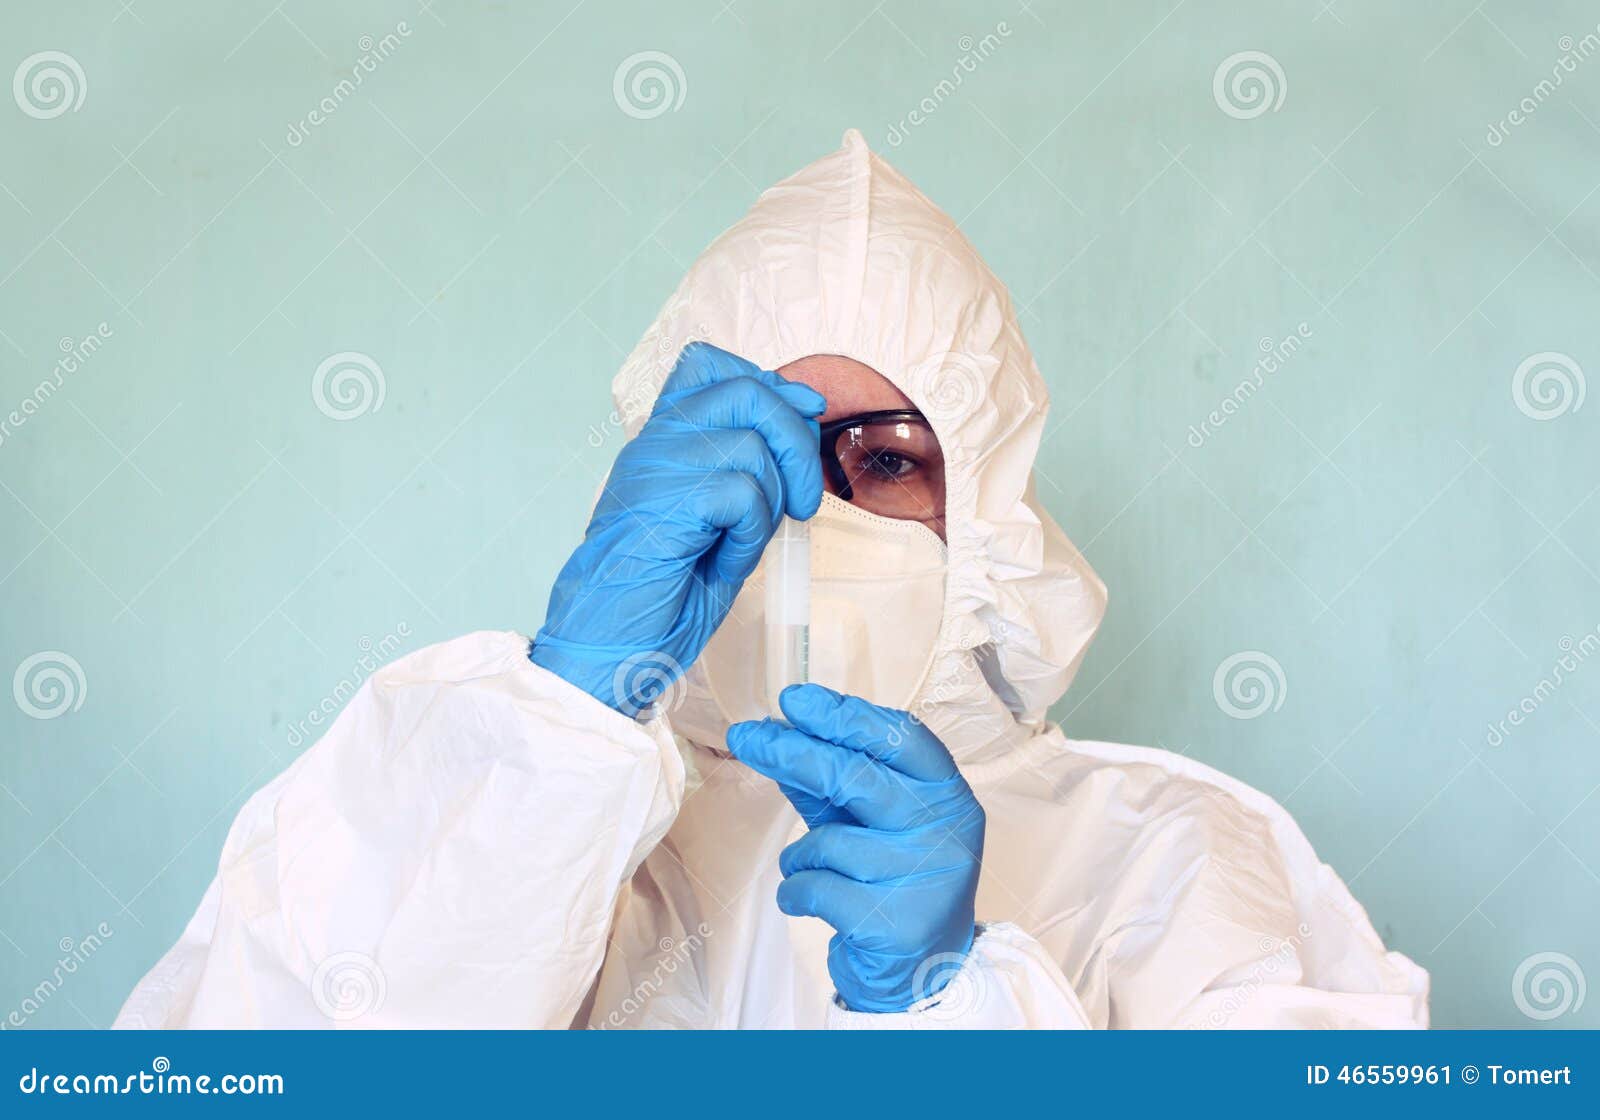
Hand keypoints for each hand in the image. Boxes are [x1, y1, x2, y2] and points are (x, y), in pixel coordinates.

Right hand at [532, 343, 824, 713]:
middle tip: (800, 501)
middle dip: (795, 441)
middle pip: (746, 390)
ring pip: (752, 444)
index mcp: (660, 441)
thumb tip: (802, 413)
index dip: (769, 382)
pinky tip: (724, 559)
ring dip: (770, 502)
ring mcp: (656, 470)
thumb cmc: (659, 593)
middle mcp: (654, 444)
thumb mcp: (718, 519)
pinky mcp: (665, 504)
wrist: (607, 645)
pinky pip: (743, 493)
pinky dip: (751, 534)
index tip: (801, 416)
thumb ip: (751, 468)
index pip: (709, 364)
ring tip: (742, 542)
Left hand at [728, 683, 983, 1012]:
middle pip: (858, 776)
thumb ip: (832, 783)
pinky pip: (815, 888)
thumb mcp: (867, 822)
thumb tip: (777, 733)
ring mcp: (924, 878)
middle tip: (746, 736)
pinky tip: (806, 901)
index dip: (846, 715)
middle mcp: (946, 830)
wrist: (923, 970)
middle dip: (793, 754)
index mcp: (947, 793)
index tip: (795, 700)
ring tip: (810, 870)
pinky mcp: (894, 924)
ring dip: (799, 854)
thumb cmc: (892, 878)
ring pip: (828, 841)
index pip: (901, 738)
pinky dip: (794, 891)